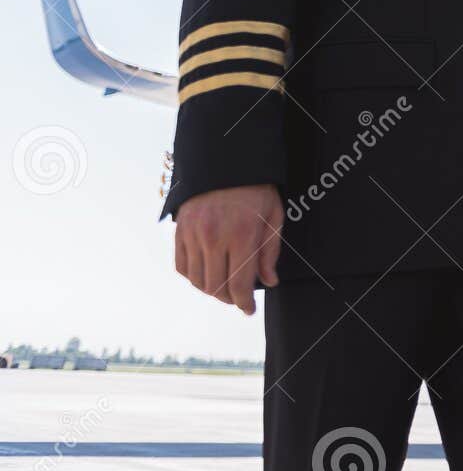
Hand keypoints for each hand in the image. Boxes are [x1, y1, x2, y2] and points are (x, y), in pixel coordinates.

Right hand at [174, 184, 282, 314]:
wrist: (226, 161)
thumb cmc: (257, 190)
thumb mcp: (274, 217)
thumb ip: (269, 252)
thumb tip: (268, 282)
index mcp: (242, 235)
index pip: (238, 285)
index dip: (244, 303)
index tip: (249, 310)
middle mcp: (214, 238)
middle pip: (216, 287)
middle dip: (229, 299)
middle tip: (239, 298)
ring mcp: (193, 234)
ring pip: (197, 280)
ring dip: (211, 290)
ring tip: (224, 287)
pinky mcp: (180, 230)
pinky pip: (181, 266)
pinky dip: (193, 277)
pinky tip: (206, 274)